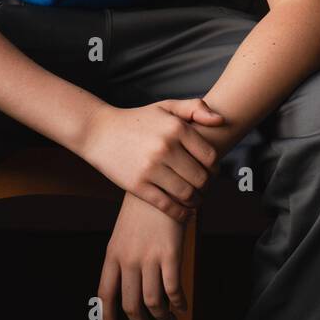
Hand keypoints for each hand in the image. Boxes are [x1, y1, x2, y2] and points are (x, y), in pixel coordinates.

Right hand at [80, 98, 224, 221]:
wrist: (98, 132)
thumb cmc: (137, 120)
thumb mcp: (165, 106)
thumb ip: (195, 108)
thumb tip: (221, 120)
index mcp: (176, 128)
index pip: (210, 156)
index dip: (214, 168)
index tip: (210, 172)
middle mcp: (165, 147)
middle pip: (201, 178)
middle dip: (206, 186)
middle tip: (203, 188)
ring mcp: (151, 168)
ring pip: (187, 194)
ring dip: (196, 202)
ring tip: (195, 200)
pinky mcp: (138, 185)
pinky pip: (168, 205)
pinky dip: (180, 213)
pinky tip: (184, 212)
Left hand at [98, 192, 188, 319]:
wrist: (160, 182)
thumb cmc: (143, 208)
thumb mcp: (124, 232)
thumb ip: (124, 258)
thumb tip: (130, 286)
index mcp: (112, 254)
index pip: (105, 294)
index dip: (108, 318)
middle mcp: (128, 259)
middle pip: (131, 305)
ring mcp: (149, 257)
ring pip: (153, 303)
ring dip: (162, 318)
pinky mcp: (171, 254)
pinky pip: (173, 289)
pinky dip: (178, 303)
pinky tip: (182, 305)